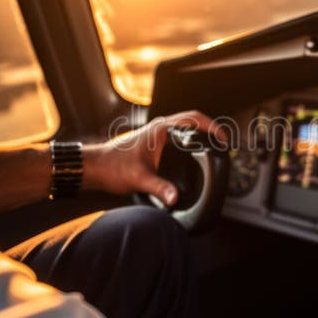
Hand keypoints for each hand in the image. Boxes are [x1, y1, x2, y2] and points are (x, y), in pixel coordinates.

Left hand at [83, 111, 224, 205]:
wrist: (94, 167)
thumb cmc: (111, 167)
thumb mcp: (138, 178)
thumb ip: (159, 188)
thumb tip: (175, 198)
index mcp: (160, 130)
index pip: (193, 119)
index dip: (212, 127)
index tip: (223, 138)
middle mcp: (159, 128)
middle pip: (193, 120)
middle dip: (211, 129)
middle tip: (223, 143)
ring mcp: (156, 134)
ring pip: (185, 127)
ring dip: (200, 133)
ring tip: (213, 146)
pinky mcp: (153, 143)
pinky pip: (178, 135)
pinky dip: (190, 140)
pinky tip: (192, 154)